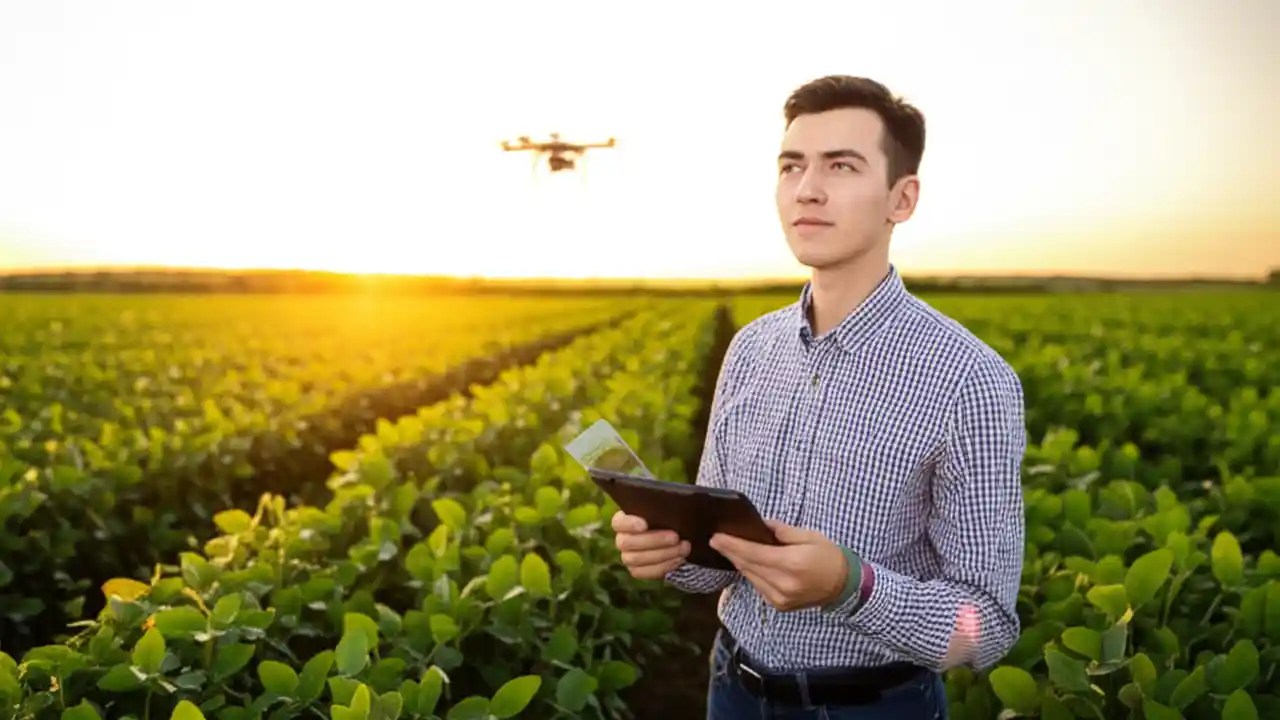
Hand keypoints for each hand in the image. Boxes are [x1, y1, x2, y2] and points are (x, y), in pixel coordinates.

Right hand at [611, 511, 690, 579]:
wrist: (676, 539)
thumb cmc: (667, 520)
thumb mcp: (664, 511)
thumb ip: (661, 509)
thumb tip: (670, 506)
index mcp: (623, 521)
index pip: (618, 522)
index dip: (629, 524)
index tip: (644, 524)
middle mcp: (621, 539)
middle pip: (628, 543)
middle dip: (654, 540)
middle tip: (675, 537)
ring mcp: (627, 557)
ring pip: (636, 559)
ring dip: (663, 554)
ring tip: (683, 548)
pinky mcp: (636, 570)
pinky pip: (644, 572)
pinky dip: (663, 566)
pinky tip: (678, 559)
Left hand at [708, 519, 846, 610]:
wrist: (844, 586)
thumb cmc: (828, 556)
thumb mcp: (808, 536)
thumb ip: (781, 531)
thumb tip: (760, 526)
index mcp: (791, 563)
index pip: (754, 553)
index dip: (733, 545)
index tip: (716, 537)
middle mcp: (783, 584)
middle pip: (748, 566)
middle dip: (731, 552)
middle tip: (716, 540)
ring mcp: (780, 598)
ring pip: (750, 577)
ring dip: (740, 563)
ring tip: (730, 549)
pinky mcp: (779, 605)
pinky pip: (758, 586)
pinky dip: (752, 574)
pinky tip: (748, 563)